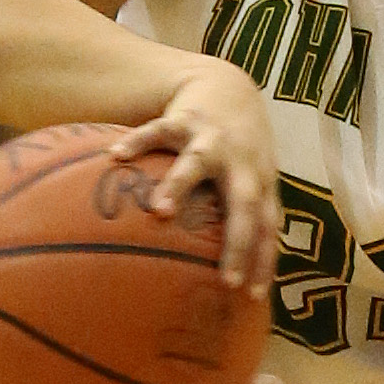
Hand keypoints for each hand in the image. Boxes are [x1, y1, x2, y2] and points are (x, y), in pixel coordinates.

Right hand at [112, 60, 279, 300]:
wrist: (230, 87)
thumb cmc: (241, 150)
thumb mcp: (255, 180)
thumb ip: (249, 219)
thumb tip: (239, 278)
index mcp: (260, 183)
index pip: (268, 228)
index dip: (264, 260)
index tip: (251, 296)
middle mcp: (241, 163)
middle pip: (244, 205)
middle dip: (238, 241)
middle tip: (227, 279)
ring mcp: (212, 139)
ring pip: (197, 162)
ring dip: (181, 186)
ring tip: (161, 212)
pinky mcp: (183, 120)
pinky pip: (157, 131)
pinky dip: (138, 142)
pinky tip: (115, 157)